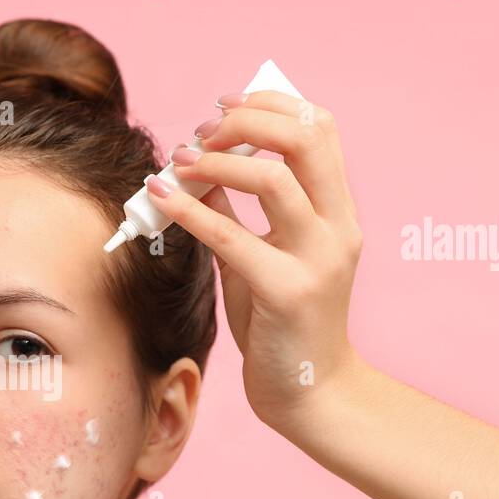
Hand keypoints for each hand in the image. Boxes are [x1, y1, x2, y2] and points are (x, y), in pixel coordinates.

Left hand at [148, 90, 365, 435]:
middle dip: (247, 120)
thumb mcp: (262, 259)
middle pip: (305, 138)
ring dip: (217, 160)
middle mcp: (337, 229)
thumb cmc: (283, 327)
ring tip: (180, 159)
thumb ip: (238, 214)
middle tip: (201, 128)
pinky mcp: (287, 292)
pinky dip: (190, 209)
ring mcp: (317, 260)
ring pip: (273, 179)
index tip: (227, 104)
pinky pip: (231, 237)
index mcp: (338, 214)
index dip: (273, 103)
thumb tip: (195, 168)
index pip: (321, 129)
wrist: (313, 395)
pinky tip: (161, 197)